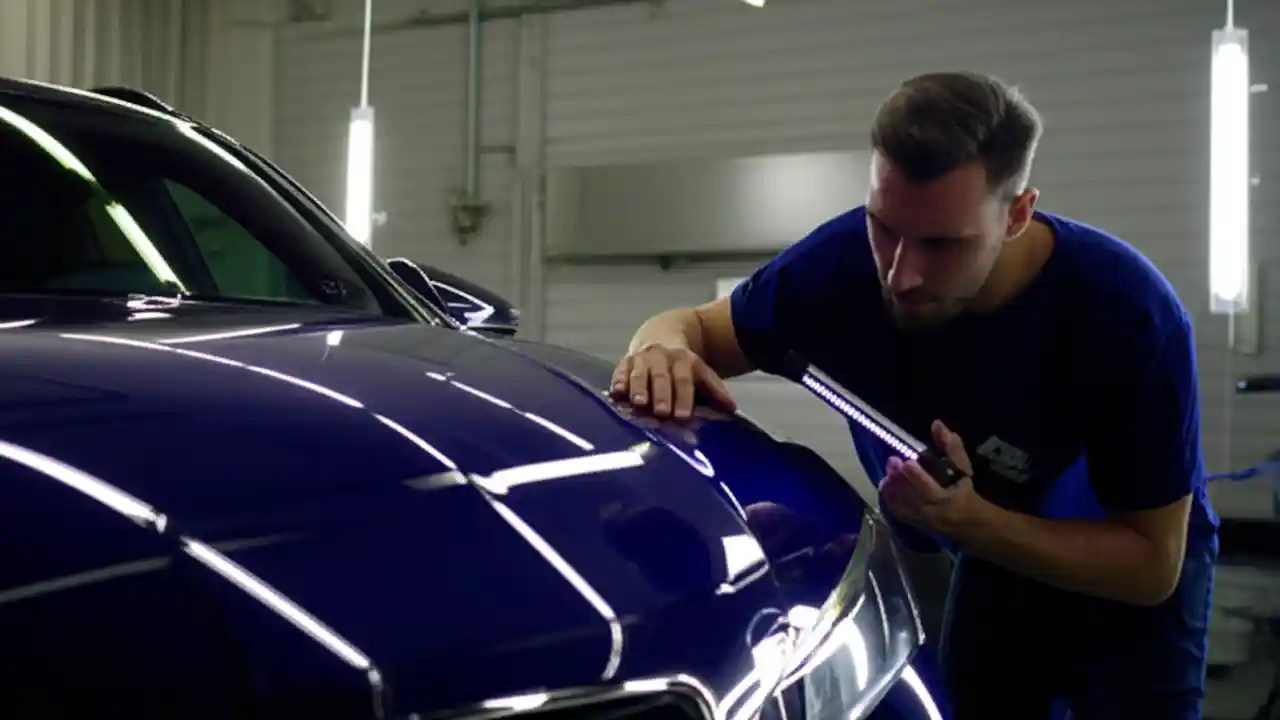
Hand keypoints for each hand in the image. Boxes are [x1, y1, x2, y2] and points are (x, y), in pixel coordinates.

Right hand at [611, 343, 736, 418]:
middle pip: (662, 377)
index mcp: (684, 361)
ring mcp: (642, 358)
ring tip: (639, 402)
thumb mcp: (701, 372)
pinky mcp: (625, 362)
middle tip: (661, 411)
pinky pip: (620, 371)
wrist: (661, 333)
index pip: (685, 380)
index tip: (683, 415)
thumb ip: (714, 390)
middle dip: (662, 394)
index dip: (684, 398)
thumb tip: (731, 408)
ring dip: (639, 388)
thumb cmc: (682, 366)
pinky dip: (619, 381)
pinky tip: (616, 392)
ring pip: (640, 373)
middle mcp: (662, 357)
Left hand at [879, 420, 984, 536]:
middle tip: (892, 461)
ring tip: (886, 473)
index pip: (929, 489)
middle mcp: (932, 512)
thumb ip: (951, 447)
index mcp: (947, 498)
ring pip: (901, 505)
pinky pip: (897, 512)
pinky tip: (885, 485)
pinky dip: (889, 498)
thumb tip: (936, 424)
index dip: (916, 476)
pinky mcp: (912, 522)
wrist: (966, 521)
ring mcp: (920, 519)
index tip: (907, 461)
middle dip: (899, 478)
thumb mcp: (962, 467)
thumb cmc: (963, 489)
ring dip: (891, 488)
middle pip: (911, 497)